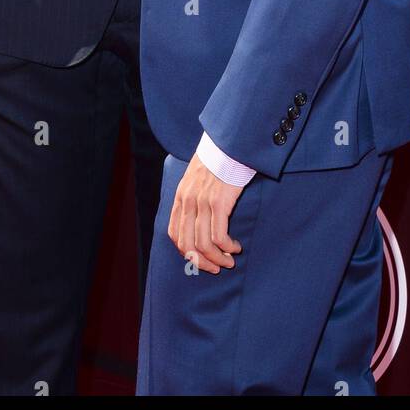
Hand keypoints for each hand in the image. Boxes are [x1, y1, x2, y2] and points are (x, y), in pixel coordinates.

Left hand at [168, 154, 243, 274]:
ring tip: (229, 260)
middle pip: (187, 245)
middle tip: (216, 268)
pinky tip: (235, 247)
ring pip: (203, 244)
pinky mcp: (219, 202)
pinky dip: (227, 247)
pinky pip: (218, 235)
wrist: (229, 141)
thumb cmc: (219, 160)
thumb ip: (194, 196)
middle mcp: (188, 201)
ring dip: (217, 258)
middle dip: (202, 262)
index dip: (187, 253)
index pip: (175, 234)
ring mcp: (202, 202)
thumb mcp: (197, 178)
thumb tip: (199, 218)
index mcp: (181, 196)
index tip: (201, 259)